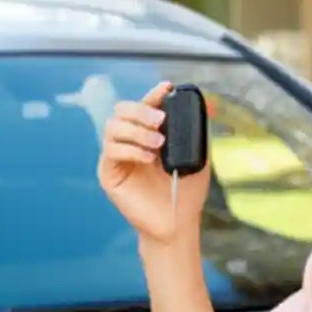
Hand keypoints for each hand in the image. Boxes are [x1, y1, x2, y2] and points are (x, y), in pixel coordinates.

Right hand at [97, 81, 210, 242]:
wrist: (178, 224)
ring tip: (157, 144)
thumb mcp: (198, 159)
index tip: (167, 87)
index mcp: (147, 135)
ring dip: (136, 131)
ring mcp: (117, 158)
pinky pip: (111, 151)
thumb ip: (198, 135)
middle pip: (120, 111)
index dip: (152, 94)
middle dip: (140, 109)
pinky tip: (148, 159)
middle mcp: (129, 142)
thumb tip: (203, 109)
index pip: (143, 107)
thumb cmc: (186, 193)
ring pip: (112, 128)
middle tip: (160, 120)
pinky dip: (130, 150)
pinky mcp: (109, 174)